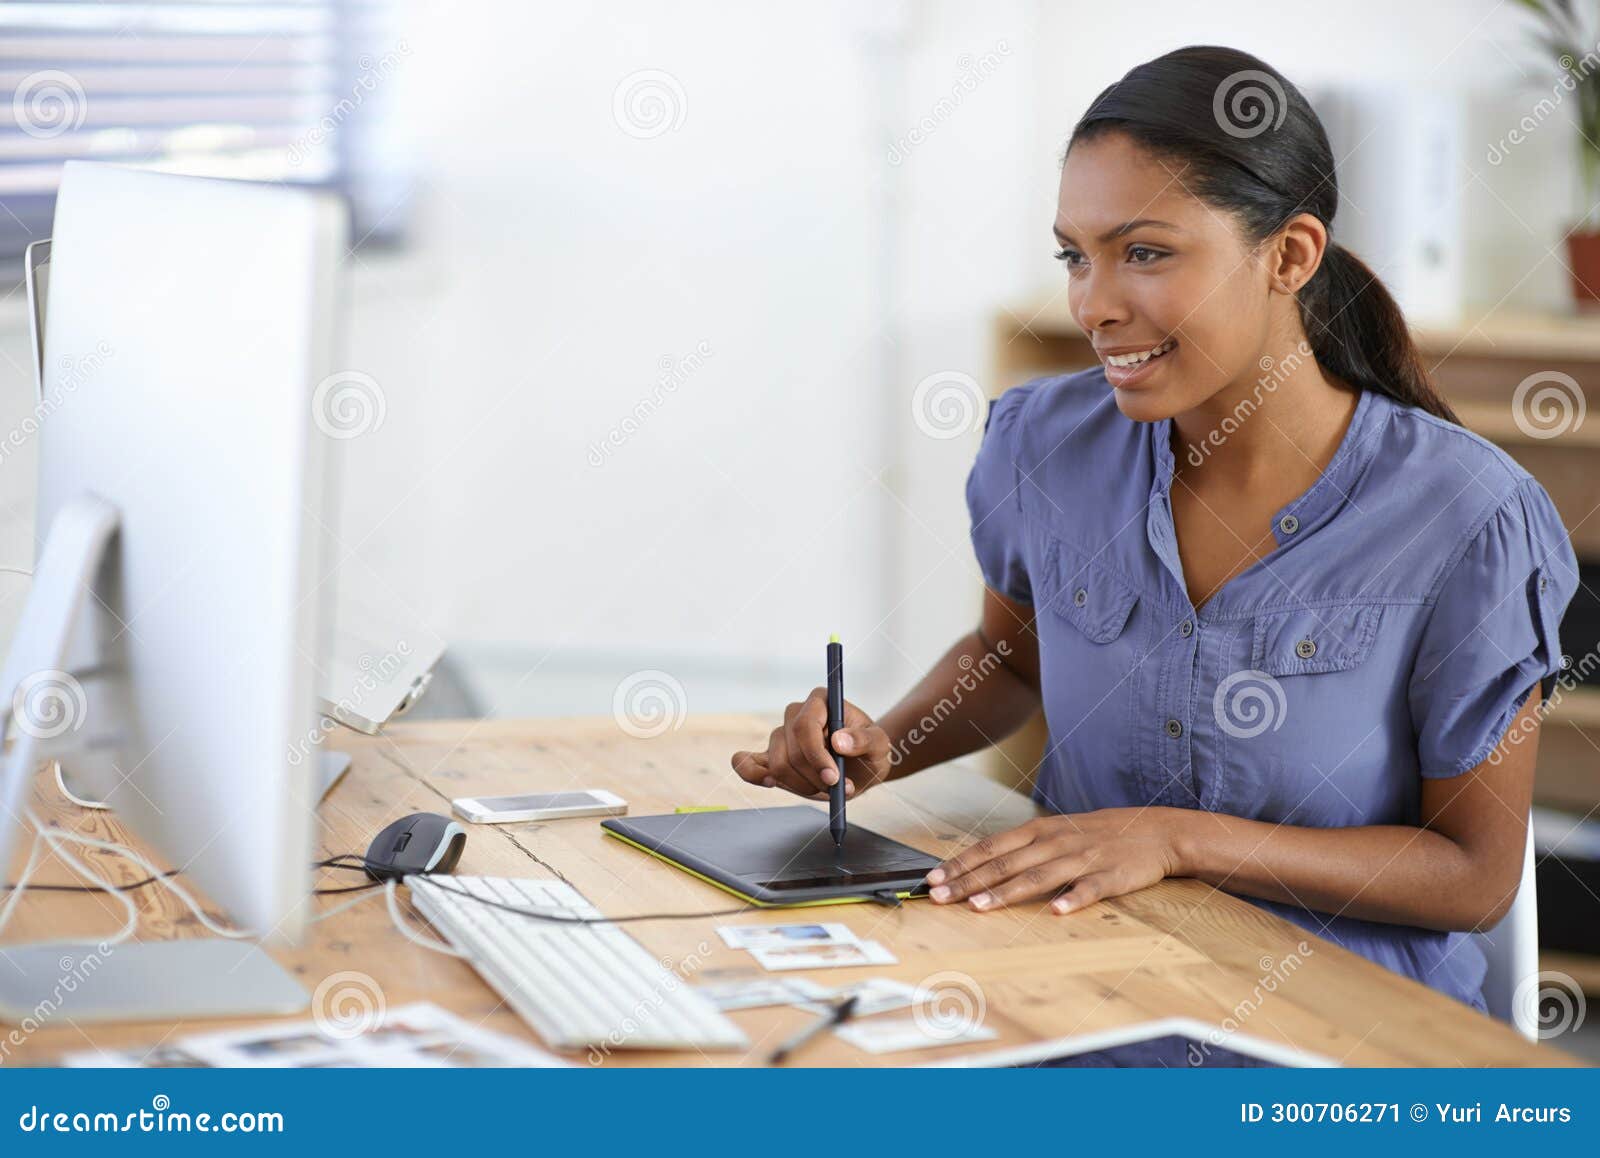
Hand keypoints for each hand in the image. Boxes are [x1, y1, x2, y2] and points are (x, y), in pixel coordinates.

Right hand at [730, 687, 892, 800]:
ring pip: (777, 764)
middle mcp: (796, 713)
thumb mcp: (880, 745)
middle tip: (837, 789)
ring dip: (802, 785)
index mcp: (821, 700)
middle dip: (813, 776)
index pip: (805, 726)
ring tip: (825, 789)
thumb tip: (839, 740)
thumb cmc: (871, 751)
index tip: (833, 779)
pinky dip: (751, 773)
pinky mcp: (771, 757)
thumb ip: (864, 740)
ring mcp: (781, 735)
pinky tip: (769, 782)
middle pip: (790, 750)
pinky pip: (746, 762)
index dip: (816, 756)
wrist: (862, 766)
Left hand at [925, 809, 1184, 914]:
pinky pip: (1089, 888)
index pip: (990, 847)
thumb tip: (982, 865)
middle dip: (969, 881)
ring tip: (979, 908)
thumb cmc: (1098, 834)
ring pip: (1038, 875)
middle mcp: (1054, 841)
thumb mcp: (1056, 832)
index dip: (961, 863)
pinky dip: (1072, 898)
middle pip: (1005, 862)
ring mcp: (1082, 857)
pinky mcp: (1110, 875)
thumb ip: (1023, 848)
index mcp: (1039, 830)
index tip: (933, 879)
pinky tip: (1056, 911)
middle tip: (940, 897)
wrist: (1154, 830)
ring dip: (1006, 892)